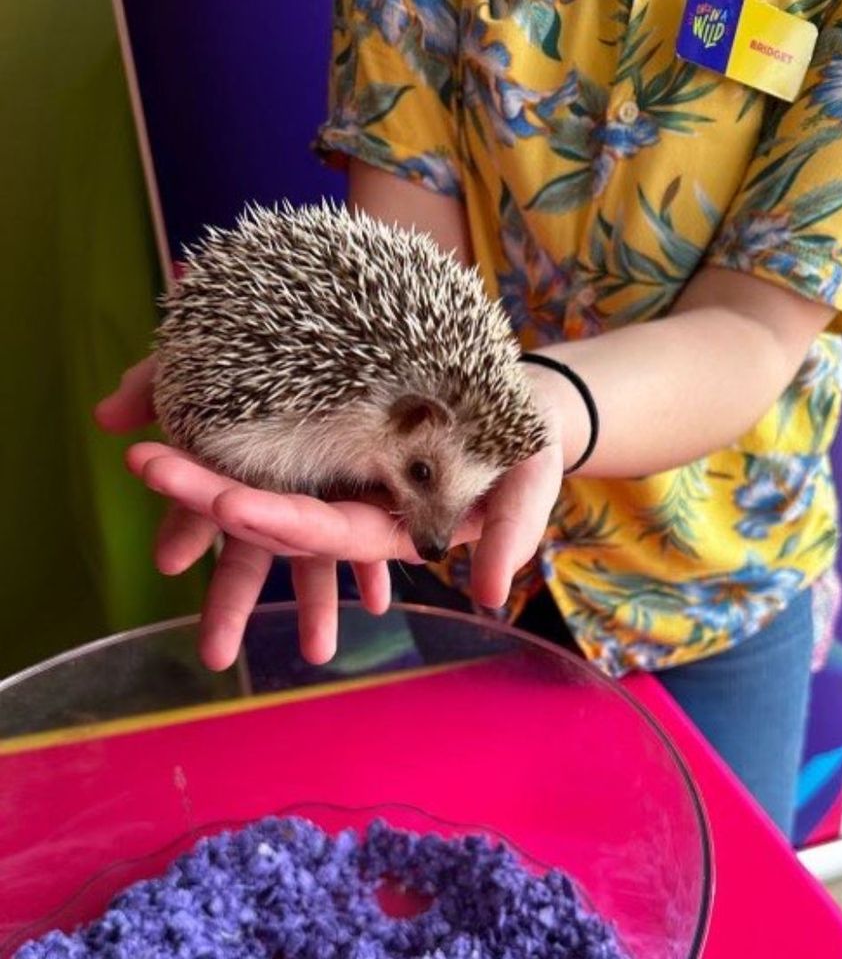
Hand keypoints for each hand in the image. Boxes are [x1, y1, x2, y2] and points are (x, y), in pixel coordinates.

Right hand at [95, 357, 397, 668]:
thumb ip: (157, 385)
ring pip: (314, 558)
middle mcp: (276, 489)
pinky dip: (372, 568)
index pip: (201, 510)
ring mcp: (323, 495)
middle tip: (214, 656)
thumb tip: (107, 418)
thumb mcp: (207, 361)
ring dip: (316, 604)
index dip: (187, 532)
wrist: (343, 341)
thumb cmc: (263, 350)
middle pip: (251, 554)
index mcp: (235, 468)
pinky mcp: (370, 491)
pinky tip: (376, 603)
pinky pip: (372, 539)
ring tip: (317, 653)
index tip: (169, 561)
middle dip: (233, 603)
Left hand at [124, 423, 562, 658]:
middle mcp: (351, 507)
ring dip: (202, 469)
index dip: (274, 520)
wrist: (517, 413)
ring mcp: (337, 478)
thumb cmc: (528, 448)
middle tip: (141, 458)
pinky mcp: (332, 448)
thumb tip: (493, 598)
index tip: (220, 505)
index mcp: (390, 525)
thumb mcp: (530, 487)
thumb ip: (511, 538)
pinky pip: (274, 452)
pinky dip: (231, 442)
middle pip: (272, 509)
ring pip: (261, 483)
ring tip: (139, 441)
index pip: (323, 530)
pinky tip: (176, 420)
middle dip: (207, 492)